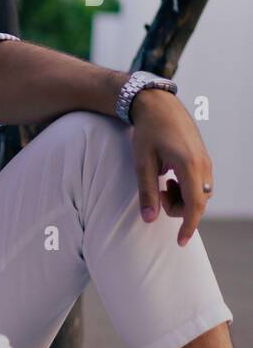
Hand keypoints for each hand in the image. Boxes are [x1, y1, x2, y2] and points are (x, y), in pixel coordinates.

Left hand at [129, 89, 212, 245]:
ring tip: (163, 183)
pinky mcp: (203, 159)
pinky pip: (200, 184)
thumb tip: (149, 219)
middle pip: (198, 203)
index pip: (195, 205)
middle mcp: (203, 165)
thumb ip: (146, 192)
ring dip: (183, 198)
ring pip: (201, 194)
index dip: (188, 226)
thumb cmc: (147, 133)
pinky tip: (170, 178)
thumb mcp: (142, 163)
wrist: (158, 106)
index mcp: (189, 166)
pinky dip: (187, 189)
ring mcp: (206, 161)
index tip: (180, 242)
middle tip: (159, 193)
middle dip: (178, 208)